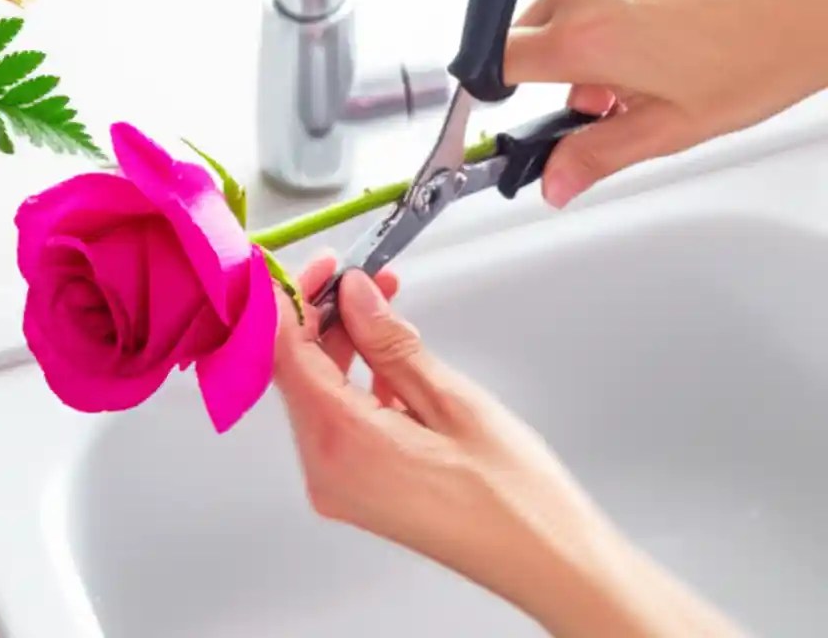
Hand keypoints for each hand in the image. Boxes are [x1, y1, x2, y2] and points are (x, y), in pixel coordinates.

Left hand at [273, 255, 743, 636]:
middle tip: (364, 280)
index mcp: (341, 446)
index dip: (298, 301)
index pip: (285, 355)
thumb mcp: (452, 400)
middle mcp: (325, 471)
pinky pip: (339, 422)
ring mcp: (339, 485)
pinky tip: (396, 362)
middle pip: (298, 373)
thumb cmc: (515, 498)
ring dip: (345, 347)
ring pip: (319, 395)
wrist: (545, 562)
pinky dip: (358, 384)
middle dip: (325, 318)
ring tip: (387, 310)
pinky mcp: (357, 489)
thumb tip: (354, 295)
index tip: (328, 267)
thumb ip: (390, 343)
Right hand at [505, 0, 827, 207]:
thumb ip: (595, 156)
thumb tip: (553, 182)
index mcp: (584, 38)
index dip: (498, 93)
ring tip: (642, 52)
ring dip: (582, 29)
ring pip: (558, 0)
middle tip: (608, 90)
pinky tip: (657, 15)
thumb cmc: (761, 56)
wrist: (820, 0)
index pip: (494, 65)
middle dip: (553, 66)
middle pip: (523, 33)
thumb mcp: (670, 128)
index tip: (517, 104)